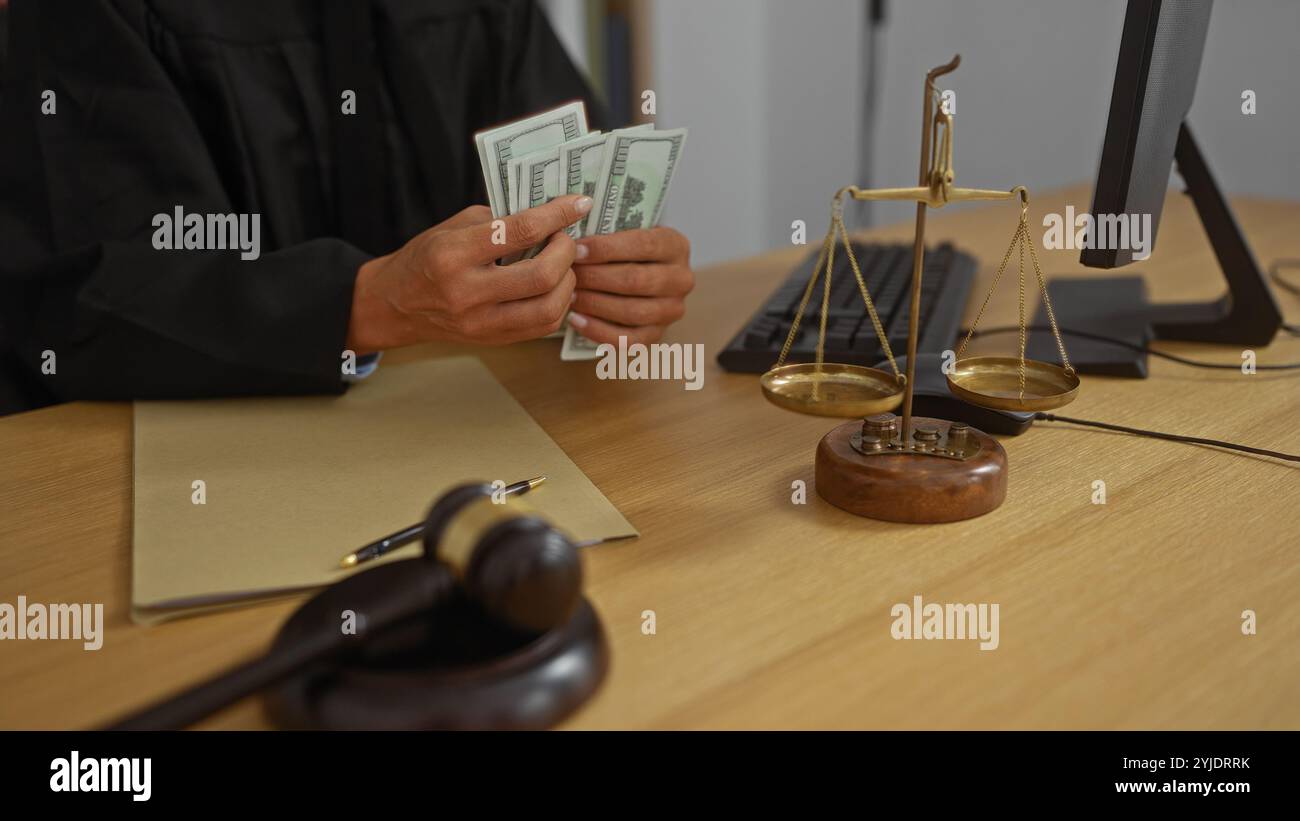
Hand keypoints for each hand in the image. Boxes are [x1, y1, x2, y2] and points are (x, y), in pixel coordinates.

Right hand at [346, 195, 592, 351]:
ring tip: (563, 265)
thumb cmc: (426, 258)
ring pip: (549, 308)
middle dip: (566, 252)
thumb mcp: (454, 227)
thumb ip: (500, 220)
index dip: (557, 214)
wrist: (395, 305)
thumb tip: (549, 215)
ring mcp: (481, 323)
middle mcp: (467, 292)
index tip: (578, 202)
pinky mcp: (492, 340)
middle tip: (566, 238)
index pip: (519, 230)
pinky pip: (542, 326)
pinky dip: (559, 304)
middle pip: (542, 276)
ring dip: (568, 282)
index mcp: (454, 254)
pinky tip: (555, 287)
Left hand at [569, 227, 692, 345]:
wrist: (641, 274)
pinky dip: (599, 331)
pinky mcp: (658, 334)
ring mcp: (672, 309)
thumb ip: (607, 230)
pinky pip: (628, 339)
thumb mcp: (625, 231)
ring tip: (569, 296)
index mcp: (676, 245)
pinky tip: (575, 320)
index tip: (576, 250)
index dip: (606, 249)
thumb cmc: (625, 249)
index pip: (643, 245)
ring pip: (633, 311)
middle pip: (636, 281)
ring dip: (595, 304)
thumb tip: (570, 237)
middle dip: (596, 278)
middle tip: (568, 274)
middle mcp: (681, 279)